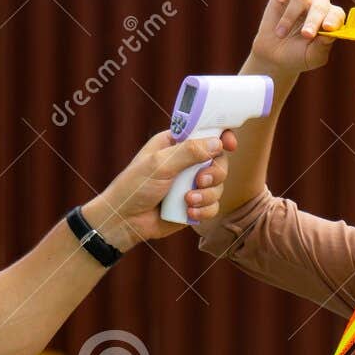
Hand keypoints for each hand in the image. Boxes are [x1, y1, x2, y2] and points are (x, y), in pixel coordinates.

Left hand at [84, 129, 238, 247]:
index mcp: (176, 144)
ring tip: (187, 201)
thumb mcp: (159, 164)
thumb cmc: (134, 187)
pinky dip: (204, 210)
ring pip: (219, 185)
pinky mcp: (194, 205)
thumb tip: (217, 143)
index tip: (229, 144)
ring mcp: (191, 184)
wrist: (125, 221)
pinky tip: (187, 213)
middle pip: (219, 160)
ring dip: (207, 195)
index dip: (221, 136)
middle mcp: (186, 162)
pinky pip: (213, 205)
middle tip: (200, 180)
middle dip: (215, 173)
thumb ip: (188, 152)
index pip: (205, 133)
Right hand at [248, 0, 344, 74]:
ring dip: (290, 17)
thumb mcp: (312, 58)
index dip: (333, 19)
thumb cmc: (297, 56)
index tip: (326, 28)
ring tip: (280, 34)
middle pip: (320, 3)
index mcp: (330, 20)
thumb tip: (330, 34)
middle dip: (313, 20)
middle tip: (306, 35)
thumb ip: (322, 47)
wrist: (273, 57)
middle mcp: (318, 6)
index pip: (337, 14)